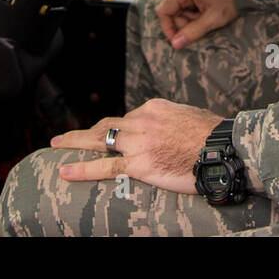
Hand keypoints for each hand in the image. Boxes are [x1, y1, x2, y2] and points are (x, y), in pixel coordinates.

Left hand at [51, 98, 223, 193]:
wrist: (223, 149)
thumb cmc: (215, 136)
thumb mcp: (191, 117)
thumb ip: (173, 121)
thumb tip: (171, 128)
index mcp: (154, 108)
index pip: (128, 118)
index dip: (118, 130)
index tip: (112, 138)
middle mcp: (141, 121)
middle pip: (107, 126)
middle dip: (84, 132)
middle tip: (64, 137)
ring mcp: (138, 142)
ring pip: (99, 141)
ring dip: (74, 143)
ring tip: (55, 146)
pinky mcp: (139, 164)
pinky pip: (104, 166)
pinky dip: (81, 168)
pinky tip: (64, 171)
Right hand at [157, 0, 237, 48]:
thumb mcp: (213, 17)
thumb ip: (194, 31)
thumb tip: (176, 44)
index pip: (164, 12)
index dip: (168, 28)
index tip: (178, 41)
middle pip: (174, 15)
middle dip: (187, 24)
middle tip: (204, 24)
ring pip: (183, 13)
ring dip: (194, 20)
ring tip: (210, 16)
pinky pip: (190, 9)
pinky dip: (198, 14)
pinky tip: (209, 12)